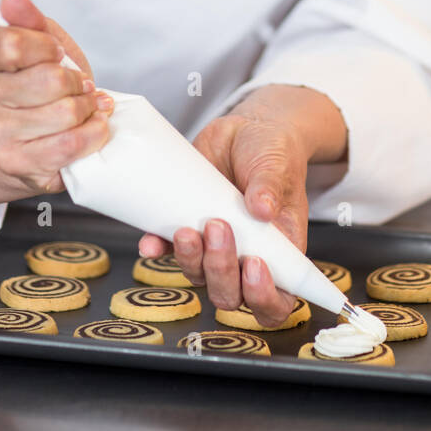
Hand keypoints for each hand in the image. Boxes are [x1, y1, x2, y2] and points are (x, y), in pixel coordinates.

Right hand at [0, 0, 113, 194]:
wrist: (17, 136)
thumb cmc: (30, 83)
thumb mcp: (34, 43)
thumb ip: (28, 20)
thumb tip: (13, 1)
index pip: (13, 43)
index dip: (47, 47)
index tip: (57, 54)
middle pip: (49, 80)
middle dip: (77, 80)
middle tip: (80, 84)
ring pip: (65, 112)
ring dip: (89, 107)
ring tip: (87, 105)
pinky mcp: (17, 164)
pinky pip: (71, 144)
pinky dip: (93, 132)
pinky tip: (92, 125)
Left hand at [138, 86, 347, 328]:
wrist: (244, 131)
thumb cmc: (272, 154)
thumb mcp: (278, 164)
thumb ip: (271, 185)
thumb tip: (263, 208)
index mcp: (279, 250)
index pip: (277, 299)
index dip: (264, 298)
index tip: (254, 267)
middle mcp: (246, 257)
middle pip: (231, 294)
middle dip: (221, 270)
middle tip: (219, 228)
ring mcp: (213, 247)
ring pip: (198, 276)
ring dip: (191, 260)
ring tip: (189, 228)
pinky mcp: (187, 229)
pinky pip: (167, 250)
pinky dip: (157, 249)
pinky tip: (151, 240)